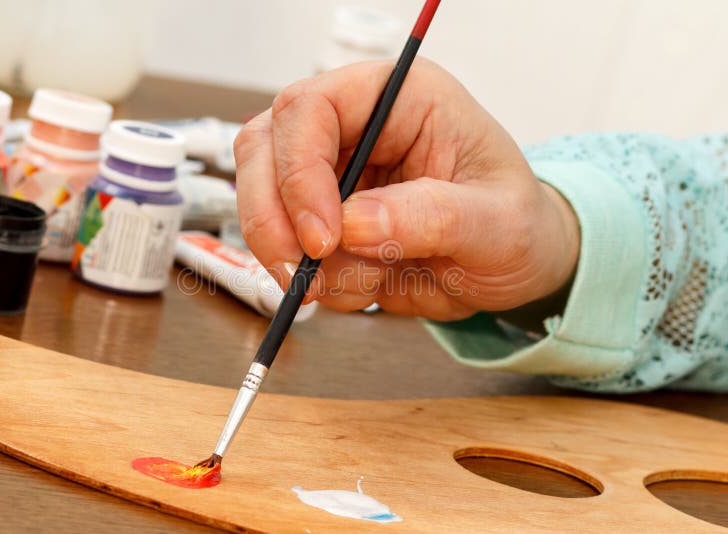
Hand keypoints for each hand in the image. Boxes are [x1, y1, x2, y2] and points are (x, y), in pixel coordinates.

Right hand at [235, 59, 579, 320]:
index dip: (300, 171)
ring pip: (263, 203)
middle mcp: (355, 131)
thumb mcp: (497, 221)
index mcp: (398, 99)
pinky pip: (287, 253)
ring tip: (369, 280)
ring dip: (297, 259)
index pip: (312, 109)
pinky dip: (317, 284)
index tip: (323, 237)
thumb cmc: (518, 225)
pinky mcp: (323, 224)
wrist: (514, 269)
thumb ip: (432, 216)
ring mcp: (332, 179)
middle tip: (303, 270)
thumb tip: (354, 224)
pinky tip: (371, 284)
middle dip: (274, 218)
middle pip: (264, 149)